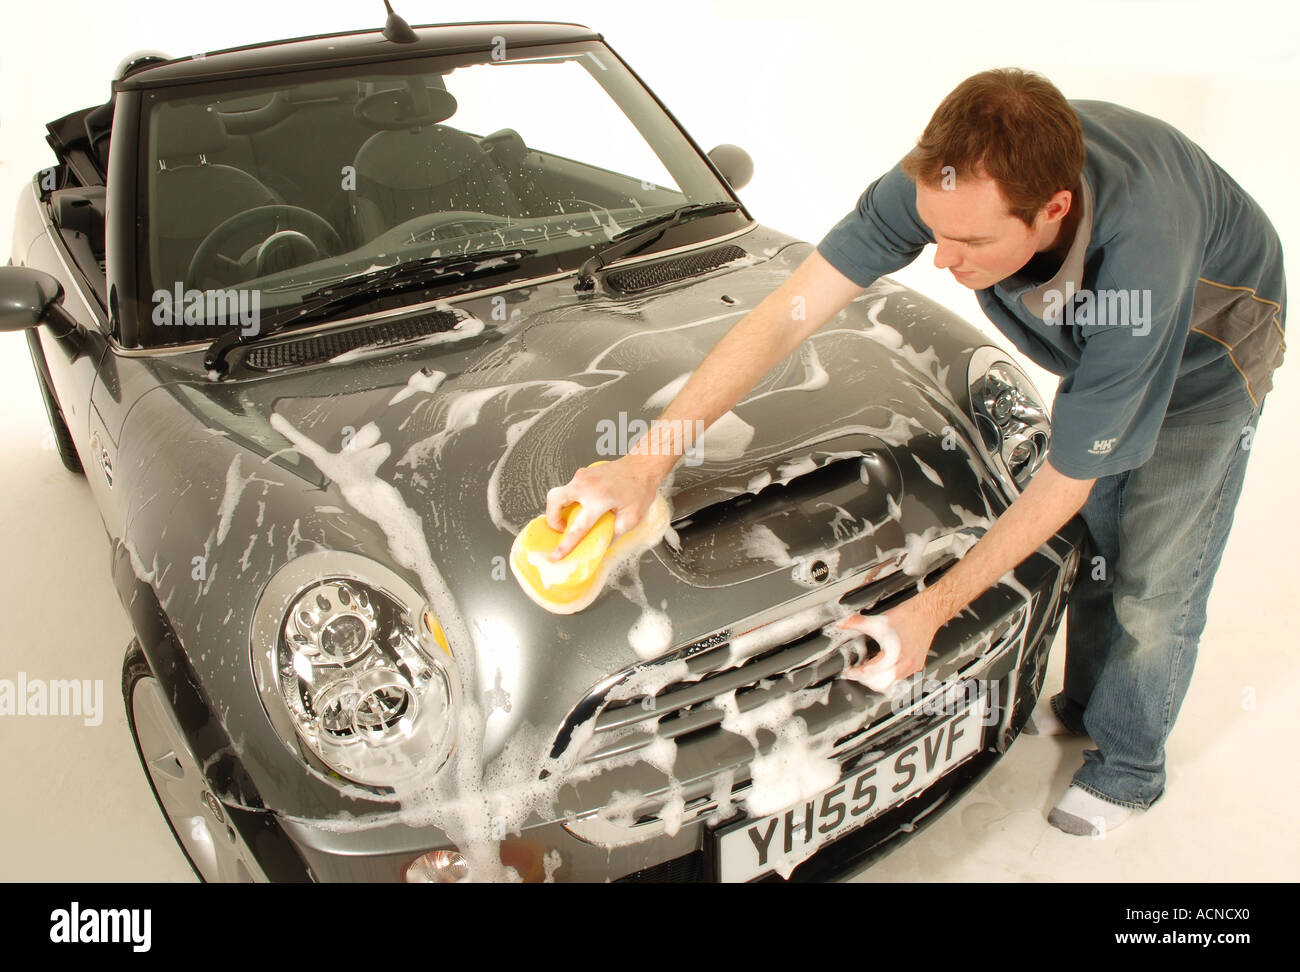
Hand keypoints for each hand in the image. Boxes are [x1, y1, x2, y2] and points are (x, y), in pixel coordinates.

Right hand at [544, 455, 661, 559]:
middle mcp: (587, 485)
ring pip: (558, 493)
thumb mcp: (632, 518)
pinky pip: (568, 488)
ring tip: (569, 520)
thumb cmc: (640, 489)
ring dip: (558, 508)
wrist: (642, 466)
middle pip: (554, 500)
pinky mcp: (582, 473)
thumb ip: (614, 534)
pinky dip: (568, 500)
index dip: (566, 544)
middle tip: (561, 529)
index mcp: (600, 499)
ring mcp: (582, 476)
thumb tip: (600, 547)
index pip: (578, 527)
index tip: (556, 555)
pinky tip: (581, 506)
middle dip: (552, 518)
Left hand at [837, 593, 943, 689]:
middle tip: (856, 673)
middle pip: (880, 684)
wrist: (926, 613)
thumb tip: (841, 624)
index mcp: (894, 655)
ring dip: (877, 680)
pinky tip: (882, 667)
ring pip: (891, 684)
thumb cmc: (906, 617)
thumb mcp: (877, 621)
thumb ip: (856, 623)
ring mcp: (912, 667)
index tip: (849, 671)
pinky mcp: (917, 666)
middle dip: (865, 680)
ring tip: (868, 670)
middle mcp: (905, 665)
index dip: (856, 673)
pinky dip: (888, 676)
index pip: (870, 673)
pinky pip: (900, 678)